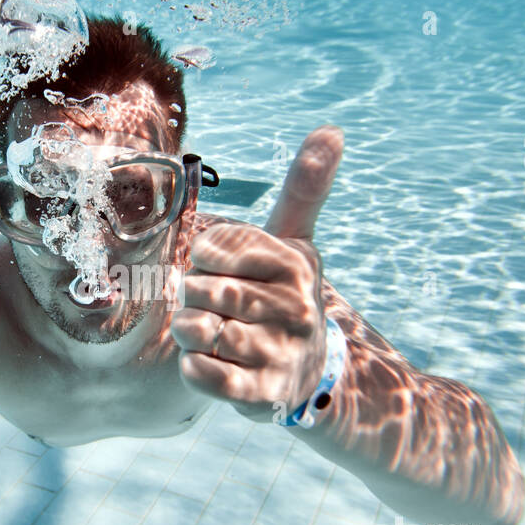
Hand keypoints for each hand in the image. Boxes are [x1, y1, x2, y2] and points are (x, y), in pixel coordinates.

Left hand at [171, 126, 342, 422]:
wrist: (313, 373)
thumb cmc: (287, 296)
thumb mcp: (297, 241)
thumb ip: (306, 188)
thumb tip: (333, 129)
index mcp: (294, 263)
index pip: (212, 248)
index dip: (204, 260)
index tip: (220, 268)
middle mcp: (293, 308)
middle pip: (202, 291)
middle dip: (195, 298)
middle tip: (214, 306)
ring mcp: (279, 353)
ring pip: (198, 331)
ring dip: (191, 332)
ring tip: (209, 332)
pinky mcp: (262, 394)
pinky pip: (202, 375)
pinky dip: (193, 367)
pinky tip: (208, 360)